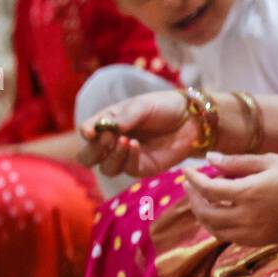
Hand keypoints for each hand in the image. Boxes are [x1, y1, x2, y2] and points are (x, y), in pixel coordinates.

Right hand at [76, 90, 193, 176]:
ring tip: (125, 141)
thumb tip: (99, 131)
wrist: (191, 118)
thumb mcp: (141, 106)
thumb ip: (122, 118)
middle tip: (106, 139)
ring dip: (112, 156)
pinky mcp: (143, 168)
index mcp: (108, 124)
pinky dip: (129, 158)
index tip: (92, 132)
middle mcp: (113, 143)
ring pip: (106, 168)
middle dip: (93, 151)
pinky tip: (135, 145)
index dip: (86, 133)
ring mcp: (127, 158)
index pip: (87, 132)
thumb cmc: (163, 107)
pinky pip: (128, 170)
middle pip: (88, 158)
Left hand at [182, 152, 277, 246]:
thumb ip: (236, 162)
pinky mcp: (264, 241)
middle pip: (206, 214)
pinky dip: (221, 227)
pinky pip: (232, 237)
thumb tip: (209, 160)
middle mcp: (249, 217)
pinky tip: (224, 213)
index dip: (193, 181)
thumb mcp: (269, 161)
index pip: (208, 190)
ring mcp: (256, 233)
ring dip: (205, 216)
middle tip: (191, 187)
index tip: (188, 172)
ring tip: (204, 201)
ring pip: (216, 231)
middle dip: (194, 200)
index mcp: (249, 193)